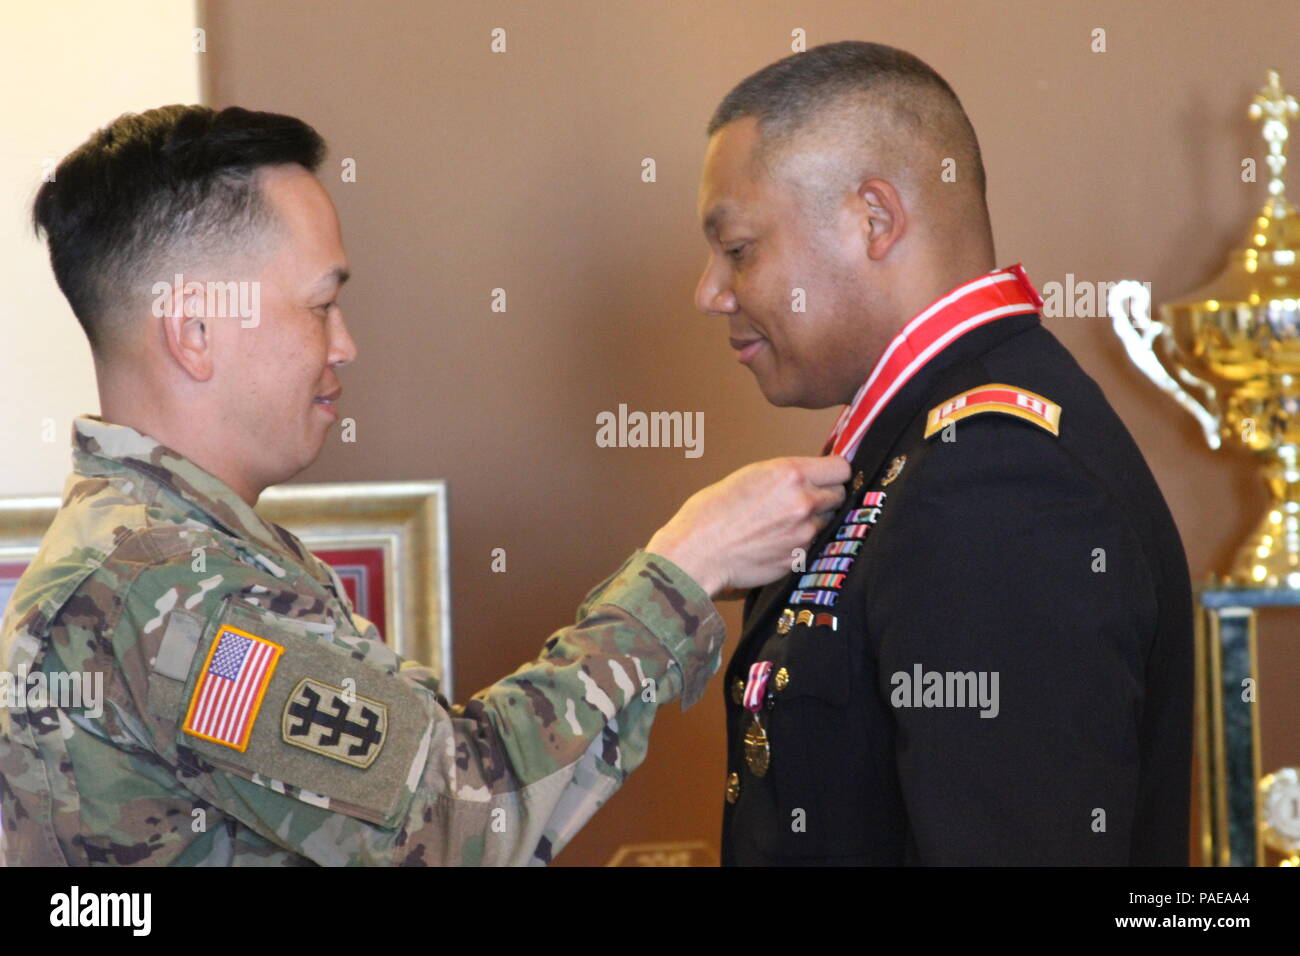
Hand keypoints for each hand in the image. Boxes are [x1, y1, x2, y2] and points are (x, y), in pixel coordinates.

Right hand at [645, 455, 850, 597]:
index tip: (827, 476)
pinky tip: (774, 541)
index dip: (833, 472)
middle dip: (825, 495)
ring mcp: (804, 533)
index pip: (841, 468)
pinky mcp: (799, 558)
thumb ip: (786, 476)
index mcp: (790, 474)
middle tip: (803, 499)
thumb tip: (809, 477)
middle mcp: (803, 501)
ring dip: (812, 521)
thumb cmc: (711, 513)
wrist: (697, 552)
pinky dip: (799, 542)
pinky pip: (811, 545)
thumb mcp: (750, 476)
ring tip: (781, 523)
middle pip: (839, 495)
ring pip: (826, 522)